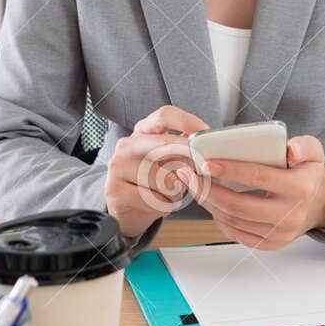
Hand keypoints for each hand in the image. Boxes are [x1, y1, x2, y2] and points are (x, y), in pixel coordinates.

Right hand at [104, 105, 208, 238]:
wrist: (129, 210)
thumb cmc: (154, 184)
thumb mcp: (171, 162)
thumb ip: (186, 151)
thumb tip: (210, 148)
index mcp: (143, 131)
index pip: (165, 115)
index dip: (188, 122)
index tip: (205, 133)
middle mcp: (127, 144)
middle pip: (165, 144)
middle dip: (189, 159)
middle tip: (201, 170)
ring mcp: (118, 166)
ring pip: (163, 177)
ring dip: (176, 191)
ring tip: (170, 194)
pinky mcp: (114, 189)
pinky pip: (152, 198)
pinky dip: (163, 205)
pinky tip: (158, 204)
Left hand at [175, 135, 324, 249]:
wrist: (318, 204)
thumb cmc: (307, 173)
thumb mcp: (313, 153)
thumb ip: (304, 146)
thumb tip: (290, 149)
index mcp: (300, 188)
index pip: (259, 178)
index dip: (231, 170)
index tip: (206, 163)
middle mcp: (291, 215)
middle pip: (239, 206)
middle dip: (208, 191)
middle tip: (189, 175)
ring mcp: (280, 234)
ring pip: (234, 221)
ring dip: (209, 204)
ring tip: (194, 186)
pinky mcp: (271, 245)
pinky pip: (237, 234)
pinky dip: (219, 219)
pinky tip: (210, 203)